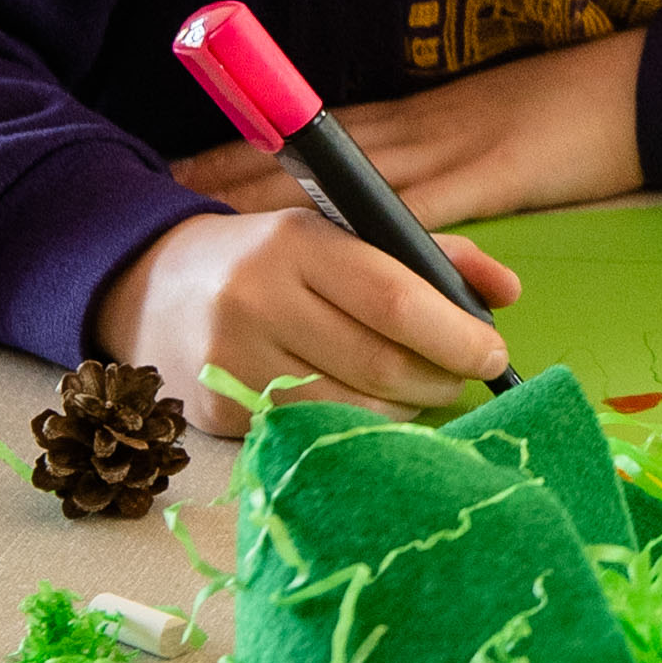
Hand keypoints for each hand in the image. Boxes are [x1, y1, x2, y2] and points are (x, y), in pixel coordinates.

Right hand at [94, 209, 521, 434]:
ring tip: (422, 391)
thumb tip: (507, 293)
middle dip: (438, 377)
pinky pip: (307, 430)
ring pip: (345, 406)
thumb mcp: (344, 232)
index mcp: (298, 242)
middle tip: (466, 378)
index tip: (493, 353)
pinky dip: (354, 427)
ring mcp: (230, 361)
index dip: (452, 333)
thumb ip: (432, 255)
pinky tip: (369, 410)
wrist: (153, 286)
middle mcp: (257, 300)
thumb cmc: (275, 258)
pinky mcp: (214, 412)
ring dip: (402, 409)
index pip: (391, 298)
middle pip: (375, 361)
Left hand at [171, 28, 646, 226]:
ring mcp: (451, 150)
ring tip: (210, 215)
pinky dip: (364, 235)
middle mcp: (422, 129)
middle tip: (165, 186)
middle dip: (238, 171)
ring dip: (277, 198)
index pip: (319, 135)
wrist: (644, 87)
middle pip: (312, 153)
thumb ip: (447, 158)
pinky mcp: (486, 177)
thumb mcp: (496, 127)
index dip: (251, 147)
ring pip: (347, 177)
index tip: (185, 159)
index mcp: (424, 118)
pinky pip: (415, 214)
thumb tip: (396, 201)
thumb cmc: (578, 109)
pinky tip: (322, 249)